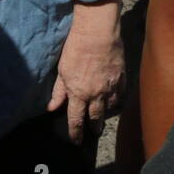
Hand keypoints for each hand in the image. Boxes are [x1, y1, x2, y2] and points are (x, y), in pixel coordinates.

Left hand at [48, 0, 124, 143]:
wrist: (98, 33)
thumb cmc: (75, 49)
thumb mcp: (62, 71)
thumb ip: (58, 91)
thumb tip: (52, 107)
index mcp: (78, 94)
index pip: (76, 119)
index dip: (76, 132)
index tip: (76, 140)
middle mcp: (96, 94)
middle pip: (96, 117)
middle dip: (94, 127)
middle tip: (94, 133)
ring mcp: (111, 86)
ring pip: (110, 106)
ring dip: (106, 112)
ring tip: (105, 115)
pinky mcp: (122, 76)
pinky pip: (121, 92)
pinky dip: (118, 97)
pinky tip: (116, 98)